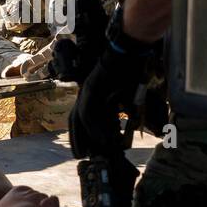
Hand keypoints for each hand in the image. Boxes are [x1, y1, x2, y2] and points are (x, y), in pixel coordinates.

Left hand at [68, 45, 146, 159]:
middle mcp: (85, 92)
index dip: (80, 134)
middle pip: (74, 120)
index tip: (83, 150)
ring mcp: (87, 89)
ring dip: (84, 136)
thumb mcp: (127, 94)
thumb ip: (125, 109)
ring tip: (90, 151)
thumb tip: (131, 125)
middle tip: (79, 156)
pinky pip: (88, 111)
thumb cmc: (130, 71)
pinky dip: (93, 126)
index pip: (80, 118)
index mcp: (91, 94)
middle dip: (76, 139)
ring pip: (79, 118)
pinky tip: (100, 138)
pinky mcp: (91, 87)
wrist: (129, 51)